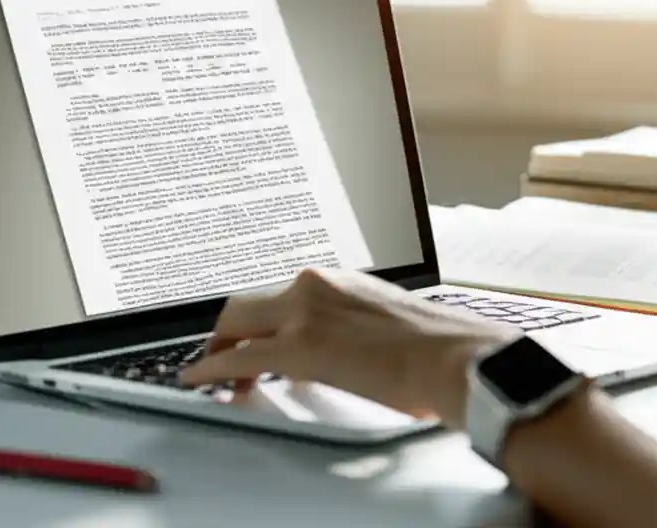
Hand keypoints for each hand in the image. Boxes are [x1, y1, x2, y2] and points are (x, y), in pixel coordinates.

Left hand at [179, 267, 519, 426]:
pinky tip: (203, 378)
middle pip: (247, 301)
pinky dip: (212, 368)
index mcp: (341, 279)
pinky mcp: (298, 346)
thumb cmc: (439, 347)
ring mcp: (304, 311)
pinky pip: (237, 357)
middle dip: (229, 326)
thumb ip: (355, 326)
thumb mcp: (388, 320)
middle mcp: (317, 284)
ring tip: (213, 367)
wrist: (453, 356)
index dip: (262, 316)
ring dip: (220, 346)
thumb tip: (343, 349)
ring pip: (236, 322)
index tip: (256, 329)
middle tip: (220, 347)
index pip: (284, 291)